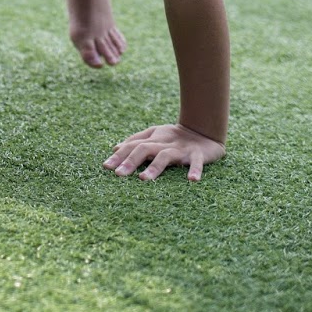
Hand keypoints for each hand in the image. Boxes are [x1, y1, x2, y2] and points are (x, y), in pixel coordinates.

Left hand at [104, 124, 223, 181]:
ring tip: (143, 179)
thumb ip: (135, 140)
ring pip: (166, 156)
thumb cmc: (175, 136)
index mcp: (153, 139)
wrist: (205, 131)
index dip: (119, 156)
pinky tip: (192, 180)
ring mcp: (181, 149)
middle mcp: (165, 143)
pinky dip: (195, 170)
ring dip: (155, 167)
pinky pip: (197, 163)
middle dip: (131, 161)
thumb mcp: (155, 135)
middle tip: (119, 175)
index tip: (106, 167)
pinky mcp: (198, 155)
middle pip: (145, 149)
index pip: (132, 146)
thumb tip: (115, 148)